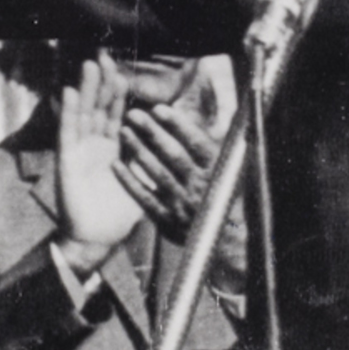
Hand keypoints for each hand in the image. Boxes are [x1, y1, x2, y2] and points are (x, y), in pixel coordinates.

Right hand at [54, 55, 144, 272]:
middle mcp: (93, 145)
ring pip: (83, 113)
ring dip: (86, 90)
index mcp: (111, 149)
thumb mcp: (141, 181)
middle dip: (102, 83)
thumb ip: (146, 159)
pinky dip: (69, 112)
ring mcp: (79, 150)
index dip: (117, 94)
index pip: (115, 114)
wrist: (97, 237)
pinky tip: (71, 92)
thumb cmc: (118, 214)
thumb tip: (164, 140)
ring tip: (90, 66)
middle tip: (105, 58)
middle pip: (98, 108)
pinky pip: (68, 132)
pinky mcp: (67, 159)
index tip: (122, 72)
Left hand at [118, 98, 245, 291]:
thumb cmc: (226, 196)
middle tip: (133, 115)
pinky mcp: (168, 221)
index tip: (159, 108)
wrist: (229, 241)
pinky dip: (129, 181)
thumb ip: (216, 146)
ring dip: (138, 151)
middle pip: (173, 155)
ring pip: (158, 174)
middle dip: (152, 132)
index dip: (177, 124)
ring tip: (123, 132)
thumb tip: (219, 113)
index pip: (197, 143)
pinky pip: (145, 198)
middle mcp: (202, 187)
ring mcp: (184, 205)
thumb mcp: (232, 170)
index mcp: (220, 171)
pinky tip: (116, 165)